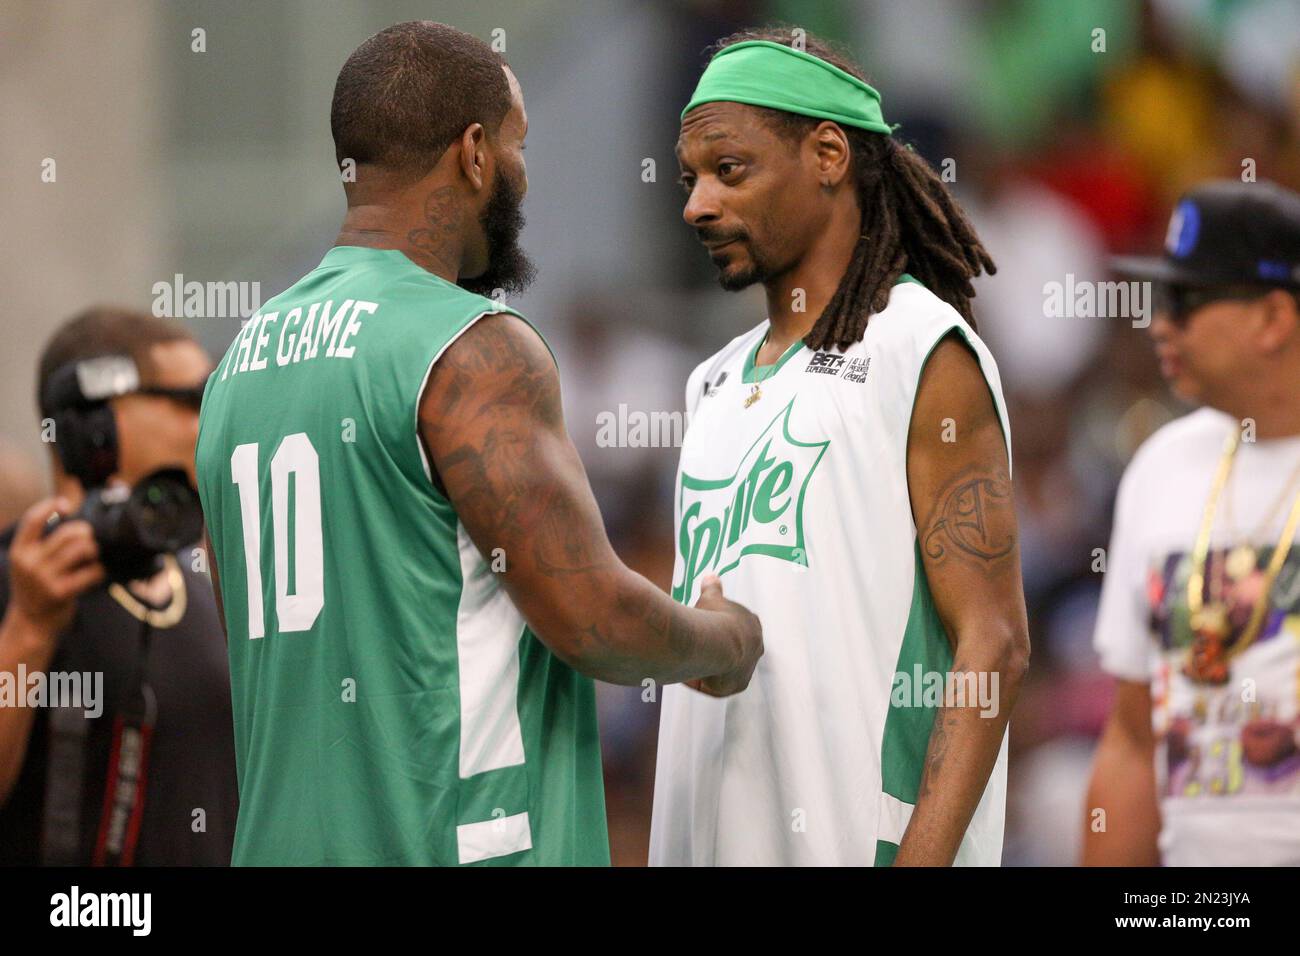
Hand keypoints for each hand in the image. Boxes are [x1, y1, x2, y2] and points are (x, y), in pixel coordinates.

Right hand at [5, 497, 104, 637]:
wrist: (31, 623)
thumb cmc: (37, 587)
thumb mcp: (29, 563)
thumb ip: (42, 543)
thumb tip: (70, 512)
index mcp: (20, 551)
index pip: (33, 520)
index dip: (50, 506)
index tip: (67, 504)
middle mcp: (29, 563)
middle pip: (68, 533)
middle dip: (85, 533)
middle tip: (89, 539)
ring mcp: (44, 578)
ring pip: (82, 550)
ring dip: (94, 551)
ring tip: (93, 557)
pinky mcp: (60, 593)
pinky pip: (91, 572)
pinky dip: (99, 571)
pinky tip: (96, 574)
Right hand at [686, 573, 762, 696]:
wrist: (717, 644)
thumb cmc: (714, 617)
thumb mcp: (711, 598)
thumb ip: (712, 588)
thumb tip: (710, 576)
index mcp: (752, 624)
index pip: (741, 627)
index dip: (724, 627)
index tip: (710, 627)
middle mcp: (756, 647)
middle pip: (740, 649)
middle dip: (724, 649)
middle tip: (704, 647)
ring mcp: (749, 667)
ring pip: (732, 668)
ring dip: (718, 666)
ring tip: (697, 662)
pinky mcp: (738, 685)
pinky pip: (723, 684)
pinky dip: (711, 681)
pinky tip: (697, 676)